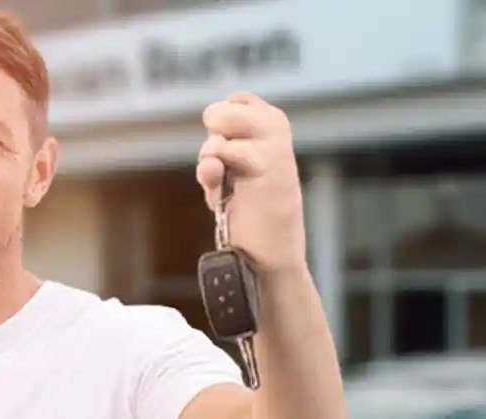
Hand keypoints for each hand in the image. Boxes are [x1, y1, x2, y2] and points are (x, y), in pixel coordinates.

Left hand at [196, 93, 306, 276]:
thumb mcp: (234, 169)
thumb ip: (220, 147)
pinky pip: (221, 153)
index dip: (220, 127)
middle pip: (220, 110)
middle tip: (226, 167)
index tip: (230, 151)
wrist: (270, 250)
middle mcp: (275, 128)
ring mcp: (273, 146)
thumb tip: (211, 155)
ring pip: (218, 132)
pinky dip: (211, 173)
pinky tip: (219, 192)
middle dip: (212, 139)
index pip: (236, 100)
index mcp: (271, 124)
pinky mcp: (266, 167)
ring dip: (210, 159)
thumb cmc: (250, 210)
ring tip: (226, 185)